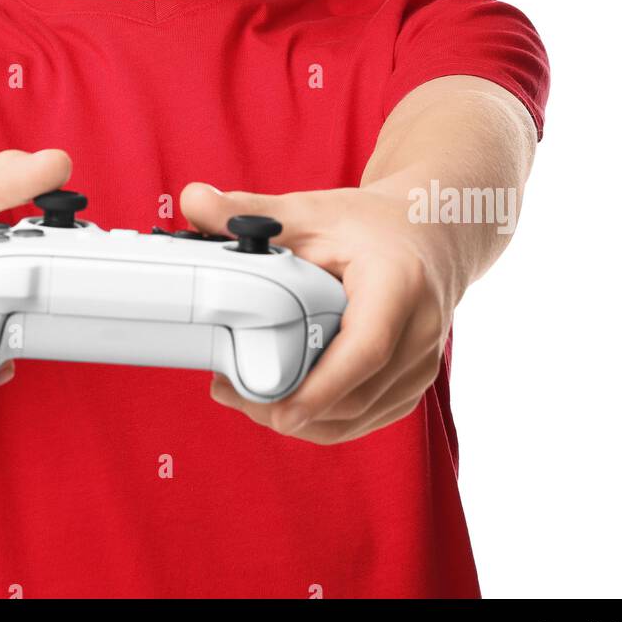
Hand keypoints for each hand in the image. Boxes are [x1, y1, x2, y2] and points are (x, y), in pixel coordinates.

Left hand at [179, 180, 458, 444]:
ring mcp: (422, 362)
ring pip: (361, 417)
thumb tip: (190, 200)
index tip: (280, 411)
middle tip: (230, 392)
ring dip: (304, 421)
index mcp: (399, 284)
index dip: (323, 387)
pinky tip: (283, 404)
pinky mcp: (413, 383)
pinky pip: (368, 418)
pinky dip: (325, 421)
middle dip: (292, 408)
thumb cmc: (372, 223)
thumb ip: (249, 211)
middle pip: (358, 394)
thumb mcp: (310, 209)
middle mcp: (421, 330)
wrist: (431, 231)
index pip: (367, 348)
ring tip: (244, 397)